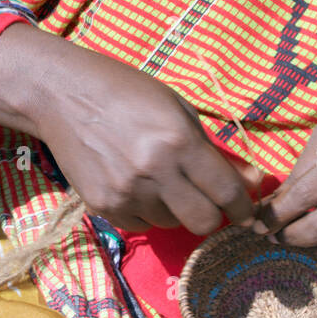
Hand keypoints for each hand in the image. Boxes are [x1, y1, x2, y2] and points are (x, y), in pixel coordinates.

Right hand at [0, 23, 257, 235]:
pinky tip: (137, 185)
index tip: (245, 208)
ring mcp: (126, 193)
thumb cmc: (127, 92)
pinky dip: (147, 212)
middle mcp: (155, 171)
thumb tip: (252, 181)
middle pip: (203, 222)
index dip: (243, 205)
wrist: (63, 95)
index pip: (226, 191)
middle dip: (212, 214)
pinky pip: (140, 225)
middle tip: (207, 199)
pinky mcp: (103, 206)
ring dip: (176, 210)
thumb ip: (215, 150)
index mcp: (179, 141)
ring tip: (162, 181)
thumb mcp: (178, 109)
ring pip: (171, 224)